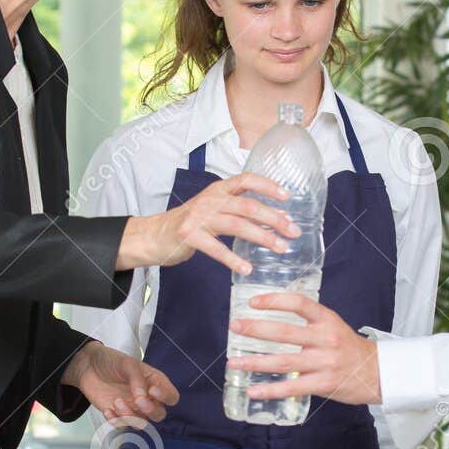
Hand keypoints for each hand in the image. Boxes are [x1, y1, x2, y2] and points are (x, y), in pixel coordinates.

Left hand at [61, 341, 179, 422]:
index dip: (166, 397)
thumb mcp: (127, 364)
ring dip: (131, 417)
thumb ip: (137, 380)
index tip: (152, 390)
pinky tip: (107, 410)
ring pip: (141, 423)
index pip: (171, 397)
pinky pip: (122, 426)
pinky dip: (115, 421)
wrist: (87, 365)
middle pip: (159, 414)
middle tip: (138, 401)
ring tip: (117, 402)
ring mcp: (132, 408)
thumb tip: (143, 398)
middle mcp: (146, 398)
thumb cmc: (112, 361)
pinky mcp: (117, 415)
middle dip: (151, 411)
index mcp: (154, 383)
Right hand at [115, 172, 298, 274]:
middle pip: (248, 205)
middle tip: (294, 231)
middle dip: (274, 218)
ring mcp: (199, 217)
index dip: (268, 186)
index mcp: (218, 190)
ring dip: (263, 237)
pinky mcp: (189, 236)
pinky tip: (247, 268)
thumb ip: (237, 208)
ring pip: (237, 225)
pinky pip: (216, 248)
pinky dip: (233, 259)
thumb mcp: (213, 208)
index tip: (288, 197)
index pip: (246, 179)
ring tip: (281, 249)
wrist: (154, 235)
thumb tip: (274, 218)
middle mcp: (210, 199)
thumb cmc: (189, 223)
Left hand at [225, 294, 382, 405]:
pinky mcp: (323, 384)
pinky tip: (252, 390)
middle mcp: (325, 339)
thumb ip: (308, 321)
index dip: (274, 300)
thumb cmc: (349, 347)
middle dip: (256, 329)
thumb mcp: (333, 325)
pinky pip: (292, 387)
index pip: (298, 303)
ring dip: (255, 363)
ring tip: (234, 363)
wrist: (376, 372)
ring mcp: (324, 362)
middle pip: (285, 332)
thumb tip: (273, 316)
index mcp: (326, 320)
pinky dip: (270, 390)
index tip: (253, 302)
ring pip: (284, 362)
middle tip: (235, 327)